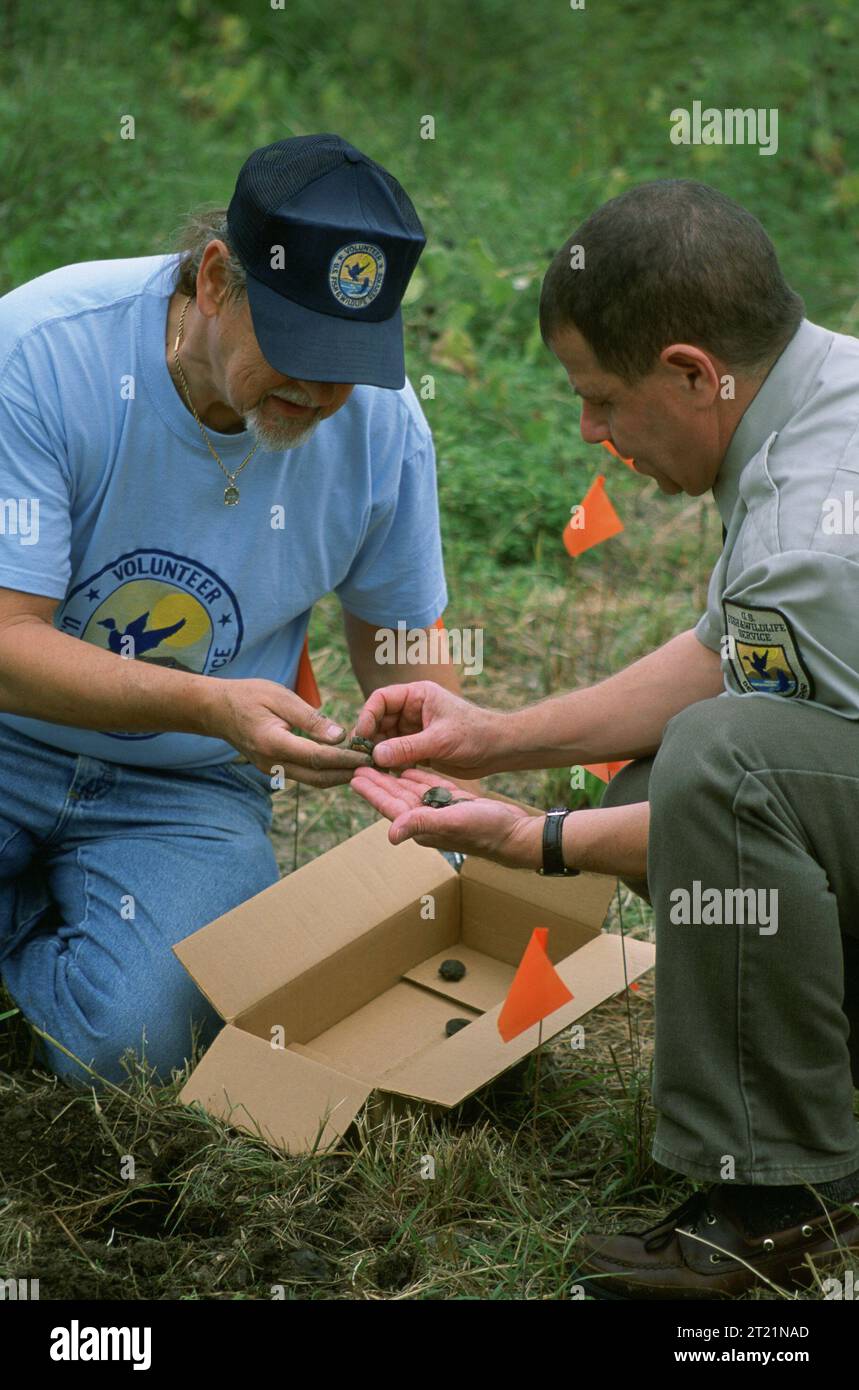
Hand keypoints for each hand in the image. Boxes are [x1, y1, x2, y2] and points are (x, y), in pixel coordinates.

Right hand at [204, 678, 371, 785]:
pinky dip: (327, 771)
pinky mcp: (275, 769)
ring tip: (366, 765)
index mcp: (273, 743)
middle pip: (319, 777)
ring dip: (340, 775)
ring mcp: (272, 769)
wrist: (216, 709)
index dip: (346, 759)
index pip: (318, 757)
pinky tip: (344, 762)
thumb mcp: (281, 697)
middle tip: (376, 766)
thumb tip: (340, 737)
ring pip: (314, 780)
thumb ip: (311, 719)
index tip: (369, 755)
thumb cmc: (248, 695)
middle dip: (349, 773)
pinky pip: (306, 775)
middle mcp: (272, 763)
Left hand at [351, 766, 539, 868]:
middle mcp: (427, 818)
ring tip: (377, 762)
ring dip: (392, 777)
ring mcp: (440, 810)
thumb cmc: (486, 830)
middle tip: (357, 764)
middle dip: (377, 781)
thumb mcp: (452, 823)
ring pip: (409, 791)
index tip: (354, 777)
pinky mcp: (454, 802)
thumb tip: (391, 834)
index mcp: (422, 825)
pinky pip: (429, 788)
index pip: (389, 806)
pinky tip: (407, 769)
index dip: (372, 792)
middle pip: (395, 797)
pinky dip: (416, 778)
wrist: (515, 832)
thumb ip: (422, 824)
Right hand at [353, 680, 507, 777]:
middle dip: (370, 739)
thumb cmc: (475, 735)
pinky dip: (390, 764)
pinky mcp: (418, 747)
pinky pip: (396, 754)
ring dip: (378, 754)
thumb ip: (407, 747)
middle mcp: (412, 710)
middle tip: (362, 760)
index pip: (381, 699)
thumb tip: (375, 755)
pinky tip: (386, 775)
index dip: (367, 716)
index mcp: (418, 695)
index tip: (361, 737)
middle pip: (379, 720)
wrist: (498, 751)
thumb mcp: (440, 740)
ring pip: (385, 739)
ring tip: (372, 770)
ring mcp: (414, 729)